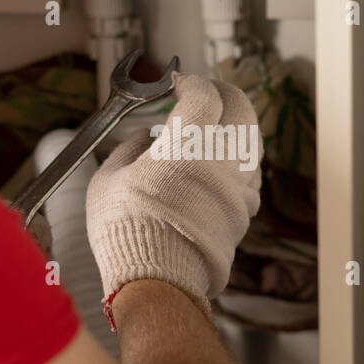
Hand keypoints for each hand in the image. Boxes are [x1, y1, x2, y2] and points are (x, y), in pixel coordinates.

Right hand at [85, 71, 261, 312]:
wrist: (155, 281)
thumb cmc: (123, 229)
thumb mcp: (110, 178)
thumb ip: (131, 148)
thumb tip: (147, 139)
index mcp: (188, 144)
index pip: (203, 94)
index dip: (190, 82)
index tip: (177, 83)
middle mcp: (222, 160)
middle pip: (242, 108)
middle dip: (224, 94)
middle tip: (205, 93)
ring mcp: (239, 188)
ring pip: (252, 141)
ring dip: (234, 127)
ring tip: (211, 130)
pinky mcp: (244, 213)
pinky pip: (250, 175)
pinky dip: (237, 161)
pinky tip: (217, 167)